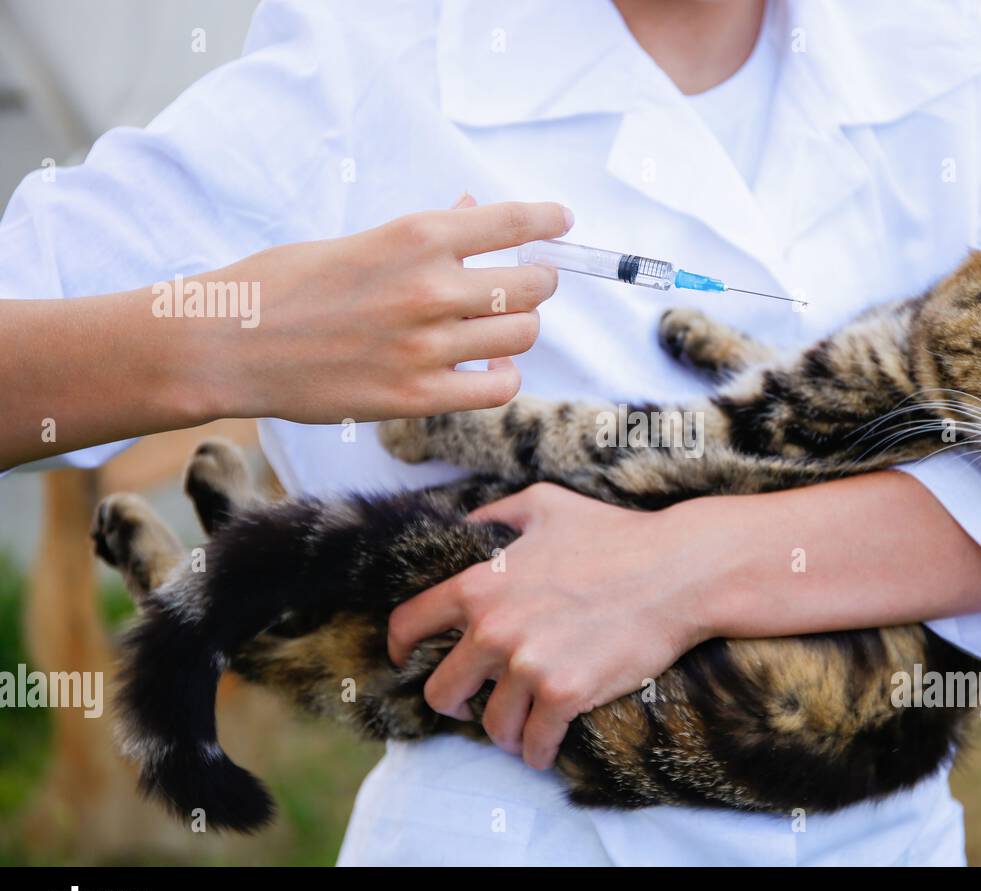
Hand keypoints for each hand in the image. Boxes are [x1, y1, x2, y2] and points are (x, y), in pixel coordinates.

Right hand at [203, 194, 571, 421]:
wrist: (228, 344)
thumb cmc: (283, 285)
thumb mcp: (356, 242)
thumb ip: (422, 236)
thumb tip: (472, 214)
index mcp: (415, 236)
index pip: (512, 223)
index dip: (548, 223)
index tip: (562, 224)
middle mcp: (431, 288)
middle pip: (533, 286)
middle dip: (536, 283)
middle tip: (524, 286)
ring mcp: (427, 345)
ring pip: (523, 334)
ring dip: (519, 330)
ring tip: (498, 330)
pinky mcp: (417, 395)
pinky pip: (498, 388)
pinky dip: (503, 377)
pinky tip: (486, 369)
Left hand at [387, 484, 709, 769]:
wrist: (676, 571)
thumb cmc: (615, 534)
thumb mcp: (544, 504)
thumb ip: (496, 515)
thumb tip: (468, 526)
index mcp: (479, 586)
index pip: (408, 626)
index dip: (401, 648)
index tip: (408, 660)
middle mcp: (493, 630)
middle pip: (441, 692)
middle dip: (455, 702)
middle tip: (475, 702)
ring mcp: (528, 667)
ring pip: (491, 725)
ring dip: (503, 731)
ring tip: (518, 727)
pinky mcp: (566, 695)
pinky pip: (535, 743)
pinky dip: (537, 751)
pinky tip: (544, 748)